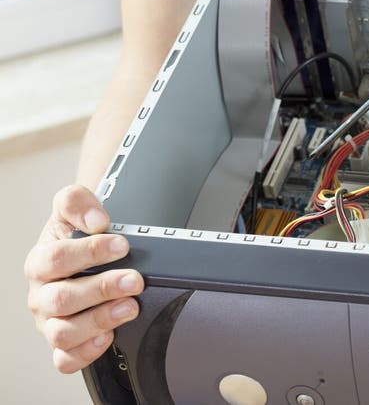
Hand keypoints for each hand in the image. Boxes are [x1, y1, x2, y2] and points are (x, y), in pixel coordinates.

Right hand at [25, 184, 143, 373]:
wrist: (79, 245)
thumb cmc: (74, 231)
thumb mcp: (72, 205)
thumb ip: (78, 202)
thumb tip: (95, 221)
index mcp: (40, 261)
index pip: (57, 259)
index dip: (91, 252)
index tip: (121, 245)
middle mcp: (41, 294)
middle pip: (62, 299)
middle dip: (103, 289)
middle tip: (134, 280)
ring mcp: (50, 322)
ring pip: (63, 333)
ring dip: (100, 321)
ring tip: (129, 307)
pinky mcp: (62, 344)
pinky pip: (66, 360)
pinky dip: (87, 352)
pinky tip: (109, 336)